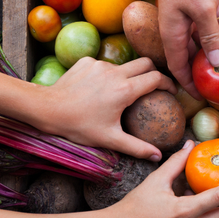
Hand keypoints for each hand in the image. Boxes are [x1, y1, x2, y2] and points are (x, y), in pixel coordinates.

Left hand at [33, 56, 175, 160]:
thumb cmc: (78, 126)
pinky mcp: (87, 61)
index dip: (169, 83)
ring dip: (130, 74)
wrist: (47, 109)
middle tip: (154, 86)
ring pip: (125, 64)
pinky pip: (105, 65)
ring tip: (125, 90)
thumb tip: (158, 156)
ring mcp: (100, 64)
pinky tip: (100, 88)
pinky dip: (108, 74)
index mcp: (125, 90)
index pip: (157, 78)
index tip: (171, 91)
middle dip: (154, 72)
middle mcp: (116, 73)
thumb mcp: (110, 139)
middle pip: (146, 63)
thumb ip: (137, 147)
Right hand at [152, 0, 218, 98]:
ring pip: (208, 42)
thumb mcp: (202, 9)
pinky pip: (216, 26)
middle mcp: (179, 28)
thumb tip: (217, 65)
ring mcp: (191, 16)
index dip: (189, 85)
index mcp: (172, 33)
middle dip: (208, 72)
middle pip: (194, 57)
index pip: (178, 68)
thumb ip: (211, 37)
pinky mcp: (202, 4)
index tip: (204, 98)